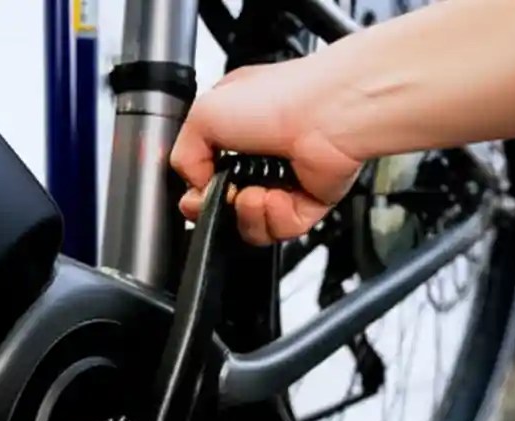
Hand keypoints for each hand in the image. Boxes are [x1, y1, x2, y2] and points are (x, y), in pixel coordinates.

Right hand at [170, 57, 364, 245]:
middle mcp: (259, 154)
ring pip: (252, 224)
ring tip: (253, 196)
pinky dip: (275, 219)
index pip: (203, 174)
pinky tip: (276, 198)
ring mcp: (285, 179)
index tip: (195, 194)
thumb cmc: (280, 98)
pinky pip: (281, 228)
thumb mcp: (204, 113)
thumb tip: (193, 185)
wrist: (331, 113)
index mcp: (233, 128)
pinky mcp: (309, 201)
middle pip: (225, 204)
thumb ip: (183, 154)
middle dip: (218, 208)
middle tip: (222, 197)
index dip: (195, 192)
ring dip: (247, 216)